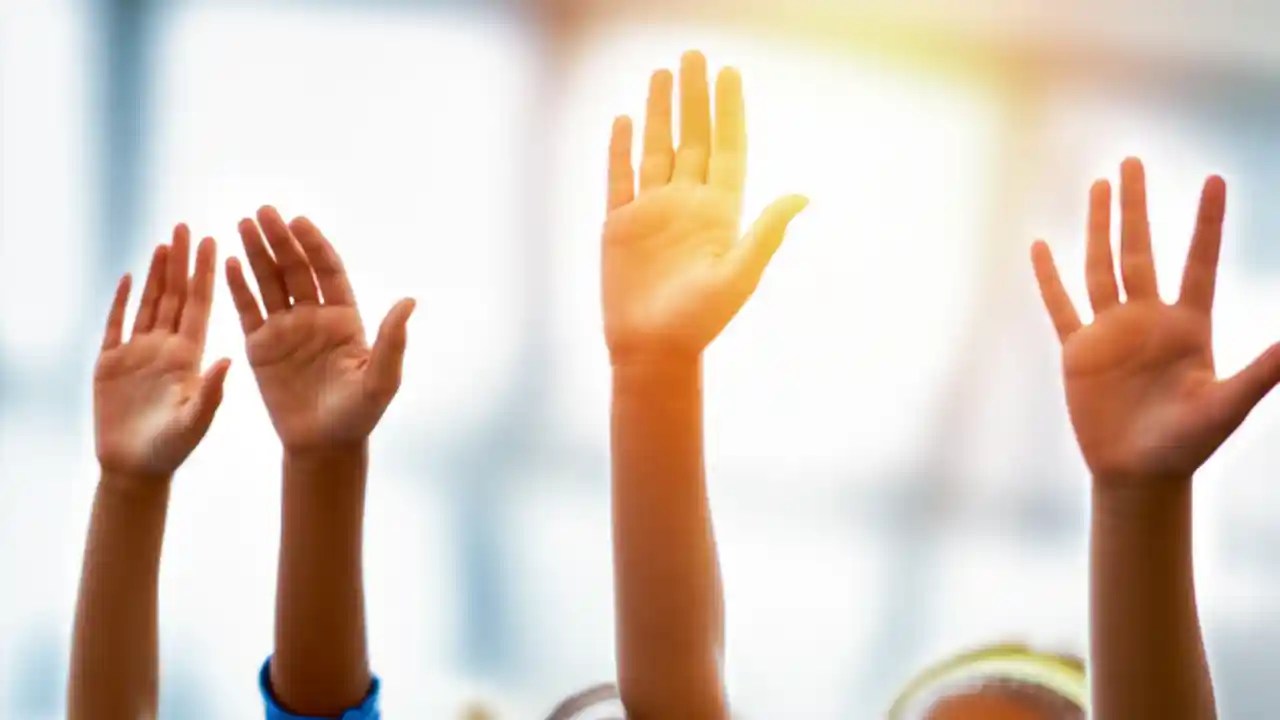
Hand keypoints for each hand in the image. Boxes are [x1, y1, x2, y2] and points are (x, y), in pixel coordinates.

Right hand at [94, 226, 229, 480]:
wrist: (136, 469)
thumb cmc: (173, 450)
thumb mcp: (197, 421)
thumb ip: (211, 392)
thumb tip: (229, 360)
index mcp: (192, 356)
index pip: (202, 305)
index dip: (207, 273)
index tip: (215, 240)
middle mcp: (168, 348)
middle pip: (177, 296)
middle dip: (182, 261)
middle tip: (188, 225)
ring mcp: (140, 353)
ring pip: (150, 303)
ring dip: (157, 273)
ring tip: (165, 241)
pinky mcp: (111, 363)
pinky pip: (117, 325)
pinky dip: (122, 301)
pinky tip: (130, 277)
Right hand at [226, 206, 414, 452]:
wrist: (324, 444)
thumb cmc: (358, 414)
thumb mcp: (381, 379)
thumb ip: (393, 341)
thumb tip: (409, 301)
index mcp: (345, 318)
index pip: (327, 271)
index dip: (314, 246)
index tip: (299, 221)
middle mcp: (315, 317)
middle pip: (295, 269)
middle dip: (280, 240)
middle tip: (263, 211)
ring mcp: (286, 329)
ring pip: (269, 282)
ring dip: (256, 253)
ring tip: (241, 223)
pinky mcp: (261, 346)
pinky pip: (248, 309)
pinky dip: (238, 287)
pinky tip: (228, 263)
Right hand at [602, 50, 807, 363]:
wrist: (654, 350)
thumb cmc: (701, 319)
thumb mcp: (740, 274)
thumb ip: (766, 232)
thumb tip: (802, 195)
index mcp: (720, 212)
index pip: (726, 149)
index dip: (728, 111)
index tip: (729, 73)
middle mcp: (688, 204)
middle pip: (692, 139)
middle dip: (693, 97)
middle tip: (692, 55)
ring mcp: (653, 212)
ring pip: (657, 149)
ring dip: (659, 112)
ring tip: (660, 74)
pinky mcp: (621, 225)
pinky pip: (621, 178)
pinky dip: (621, 149)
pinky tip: (624, 120)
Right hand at [1032, 157, 1279, 482]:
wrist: (1139, 472)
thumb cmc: (1189, 443)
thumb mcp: (1228, 405)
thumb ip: (1262, 372)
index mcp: (1189, 326)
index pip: (1198, 262)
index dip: (1206, 222)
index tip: (1214, 179)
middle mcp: (1149, 319)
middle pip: (1140, 250)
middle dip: (1136, 206)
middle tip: (1131, 162)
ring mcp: (1111, 331)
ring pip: (1101, 266)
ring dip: (1098, 227)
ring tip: (1097, 186)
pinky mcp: (1079, 351)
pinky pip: (1061, 306)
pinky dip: (1049, 277)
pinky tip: (1041, 246)